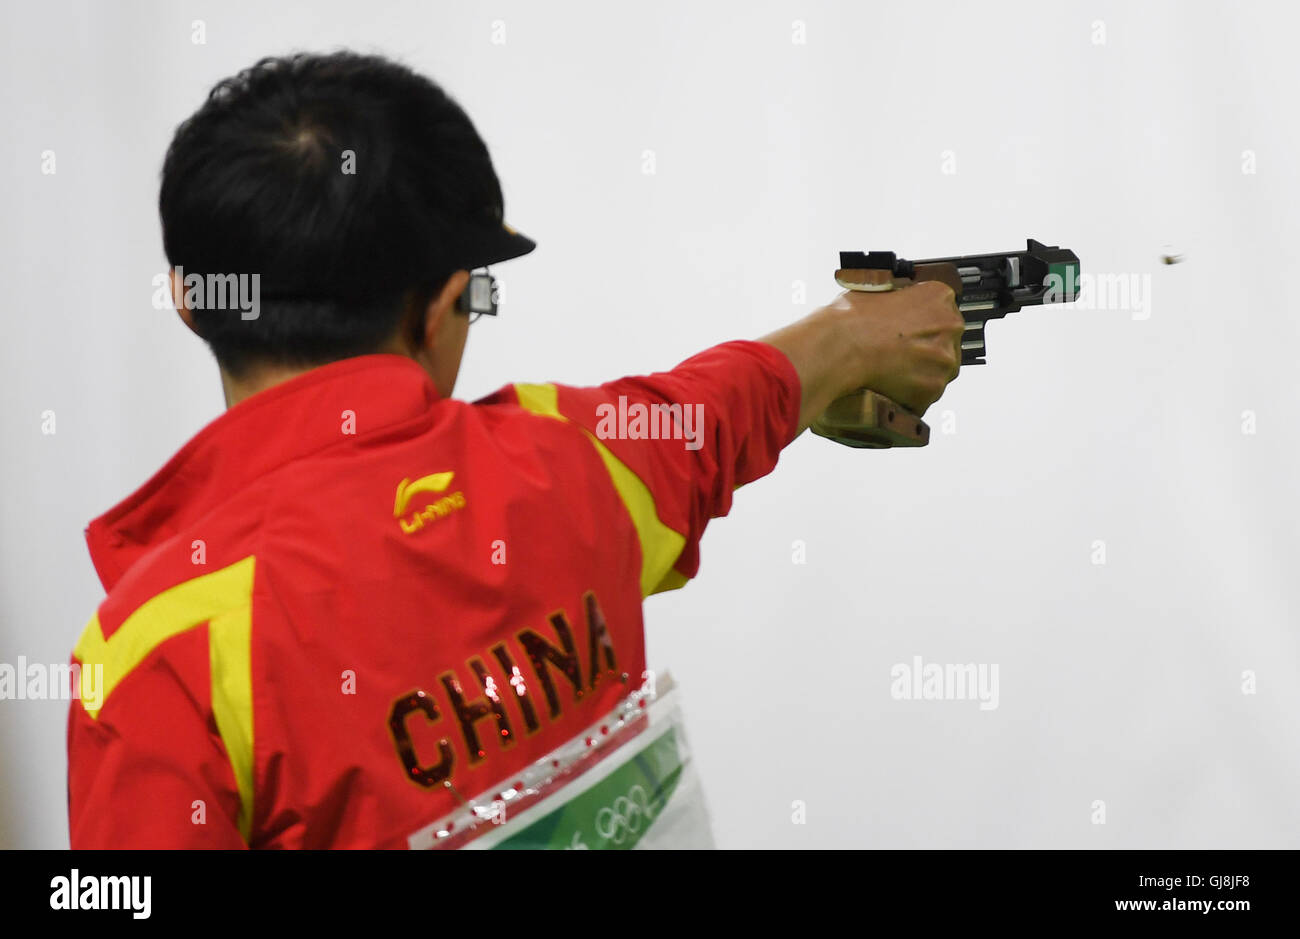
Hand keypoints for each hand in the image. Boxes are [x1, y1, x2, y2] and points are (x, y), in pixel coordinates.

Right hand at [828, 280, 964, 415]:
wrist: (840, 348)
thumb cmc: (851, 320)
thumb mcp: (879, 289)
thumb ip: (900, 299)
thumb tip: (896, 304)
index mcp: (939, 296)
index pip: (943, 314)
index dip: (924, 327)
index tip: (911, 335)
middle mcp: (950, 326)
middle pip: (945, 344)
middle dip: (925, 352)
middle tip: (898, 354)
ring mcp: (945, 360)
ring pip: (938, 371)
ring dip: (918, 374)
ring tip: (890, 371)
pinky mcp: (933, 388)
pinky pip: (925, 395)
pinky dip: (909, 396)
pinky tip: (889, 385)